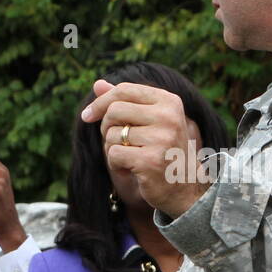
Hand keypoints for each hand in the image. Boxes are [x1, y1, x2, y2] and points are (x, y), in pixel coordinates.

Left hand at [81, 80, 204, 217]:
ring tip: (132, 157)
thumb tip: (97, 84)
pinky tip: (132, 169)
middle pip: (114, 111)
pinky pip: (113, 154)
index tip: (87, 116)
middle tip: (118, 141)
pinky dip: (116, 164)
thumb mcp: (149, 121)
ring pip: (112, 135)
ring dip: (113, 148)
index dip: (101, 102)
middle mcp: (168, 116)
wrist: (184, 187)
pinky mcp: (150, 160)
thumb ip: (125, 101)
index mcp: (169, 101)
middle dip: (106, 127)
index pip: (125, 90)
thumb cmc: (163, 150)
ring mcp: (161, 138)